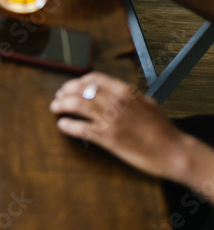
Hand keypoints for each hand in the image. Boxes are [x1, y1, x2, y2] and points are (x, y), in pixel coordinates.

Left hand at [50, 72, 188, 179]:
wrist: (174, 151)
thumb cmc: (163, 128)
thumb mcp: (147, 102)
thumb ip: (129, 95)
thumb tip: (113, 91)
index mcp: (125, 91)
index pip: (93, 78)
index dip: (77, 81)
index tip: (70, 86)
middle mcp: (116, 101)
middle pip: (81, 89)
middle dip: (65, 91)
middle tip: (58, 96)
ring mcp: (111, 119)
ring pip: (77, 105)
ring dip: (62, 105)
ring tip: (55, 108)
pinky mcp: (109, 139)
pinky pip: (81, 128)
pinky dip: (68, 126)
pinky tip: (62, 125)